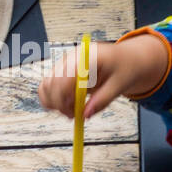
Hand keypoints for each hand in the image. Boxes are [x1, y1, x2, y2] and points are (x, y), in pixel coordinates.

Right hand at [38, 35, 168, 118]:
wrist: (126, 59)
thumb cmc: (125, 67)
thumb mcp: (119, 85)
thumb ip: (102, 100)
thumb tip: (85, 114)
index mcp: (88, 56)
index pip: (65, 78)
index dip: (65, 99)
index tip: (74, 113)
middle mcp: (73, 57)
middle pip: (52, 83)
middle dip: (60, 104)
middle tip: (74, 114)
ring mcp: (66, 63)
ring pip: (46, 86)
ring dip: (54, 103)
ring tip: (71, 109)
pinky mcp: (62, 70)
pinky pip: (47, 86)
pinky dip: (52, 99)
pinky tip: (65, 104)